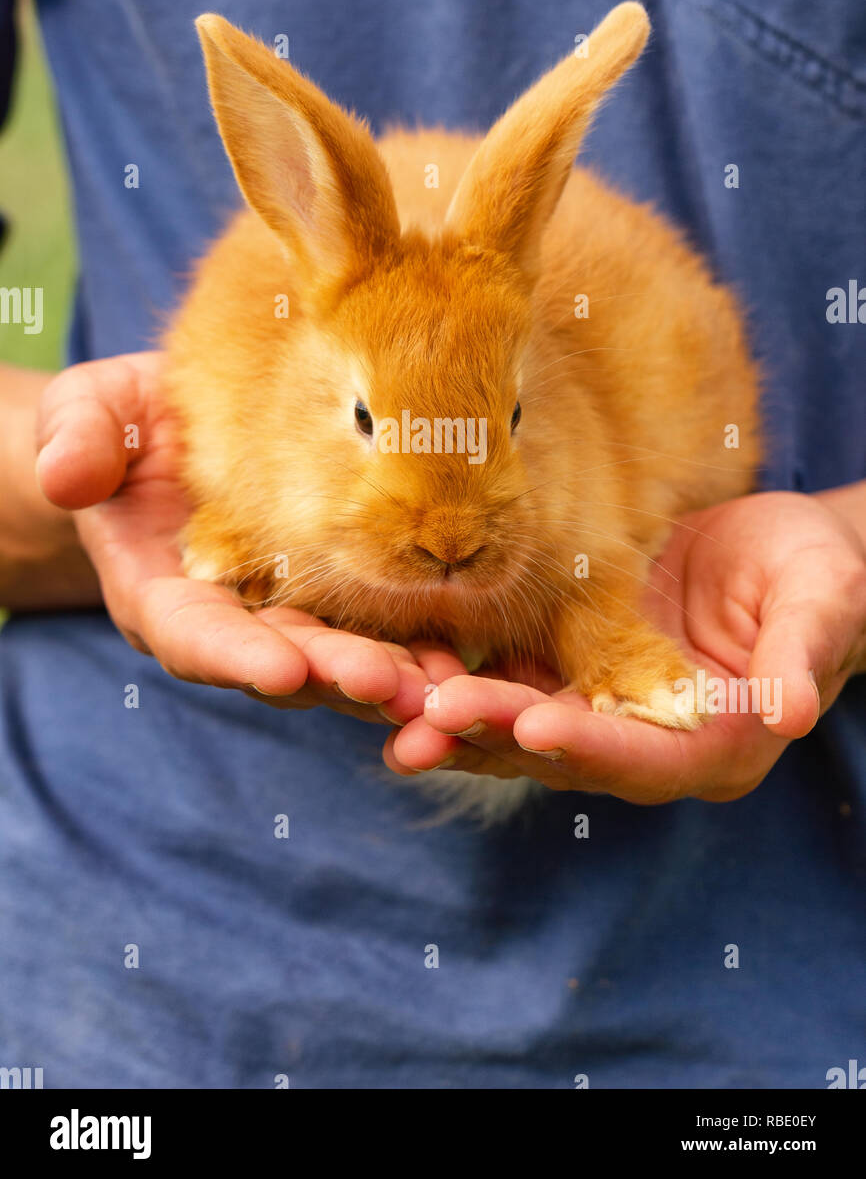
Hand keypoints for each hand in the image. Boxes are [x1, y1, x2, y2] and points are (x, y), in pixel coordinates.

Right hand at [36, 352, 464, 719]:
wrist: (187, 426)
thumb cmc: (130, 422)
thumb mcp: (91, 414)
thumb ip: (77, 439)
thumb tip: (66, 477)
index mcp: (164, 593)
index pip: (195, 636)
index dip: (236, 657)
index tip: (281, 670)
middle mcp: (234, 622)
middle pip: (284, 664)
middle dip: (335, 676)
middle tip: (390, 685)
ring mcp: (292, 617)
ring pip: (344, 663)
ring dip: (395, 679)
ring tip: (446, 685)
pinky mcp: (344, 601)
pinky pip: (386, 635)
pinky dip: (424, 651)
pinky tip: (472, 655)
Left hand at [383, 491, 865, 801]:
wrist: (784, 551)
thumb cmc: (820, 577)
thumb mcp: (824, 603)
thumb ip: (804, 656)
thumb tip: (793, 714)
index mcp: (712, 746)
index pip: (642, 758)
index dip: (589, 745)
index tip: (534, 726)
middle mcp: (644, 745)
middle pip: (560, 748)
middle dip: (495, 730)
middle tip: (432, 711)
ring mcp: (599, 709)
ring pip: (514, 722)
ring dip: (453, 714)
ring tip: (387, 701)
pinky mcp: (566, 667)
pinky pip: (501, 678)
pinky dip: (451, 676)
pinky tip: (394, 668)